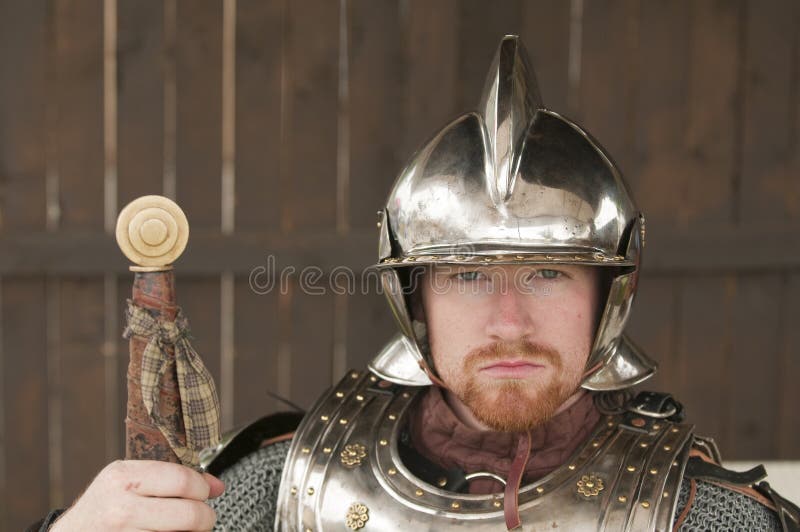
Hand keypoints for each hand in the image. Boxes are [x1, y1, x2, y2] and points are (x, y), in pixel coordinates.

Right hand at [50, 460, 224, 530]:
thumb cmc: (105, 506)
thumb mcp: (128, 481)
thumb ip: (171, 478)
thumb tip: (217, 486)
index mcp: (122, 477)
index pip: (183, 480)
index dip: (202, 488)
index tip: (205, 492)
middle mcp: (121, 508)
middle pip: (190, 514)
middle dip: (205, 517)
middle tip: (202, 517)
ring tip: (181, 527)